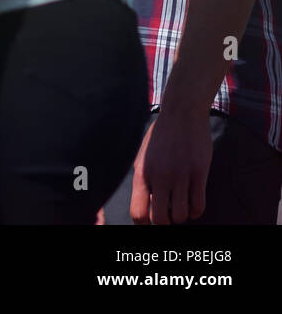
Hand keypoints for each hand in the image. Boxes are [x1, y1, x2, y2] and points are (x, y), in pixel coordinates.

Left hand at [131, 108, 211, 224]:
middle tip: (168, 214)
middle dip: (165, 222)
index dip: (144, 223)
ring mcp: (181, 176)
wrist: (181, 113)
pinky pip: (199, 204)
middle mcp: (160, 177)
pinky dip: (197, 210)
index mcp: (142, 173)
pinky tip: (193, 202)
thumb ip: (144, 179)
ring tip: (181, 206)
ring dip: (182, 216)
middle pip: (160, 220)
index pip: (138, 213)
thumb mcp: (143, 156)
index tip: (150, 220)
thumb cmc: (160, 136)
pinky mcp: (199, 172)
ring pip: (182, 215)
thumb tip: (145, 204)